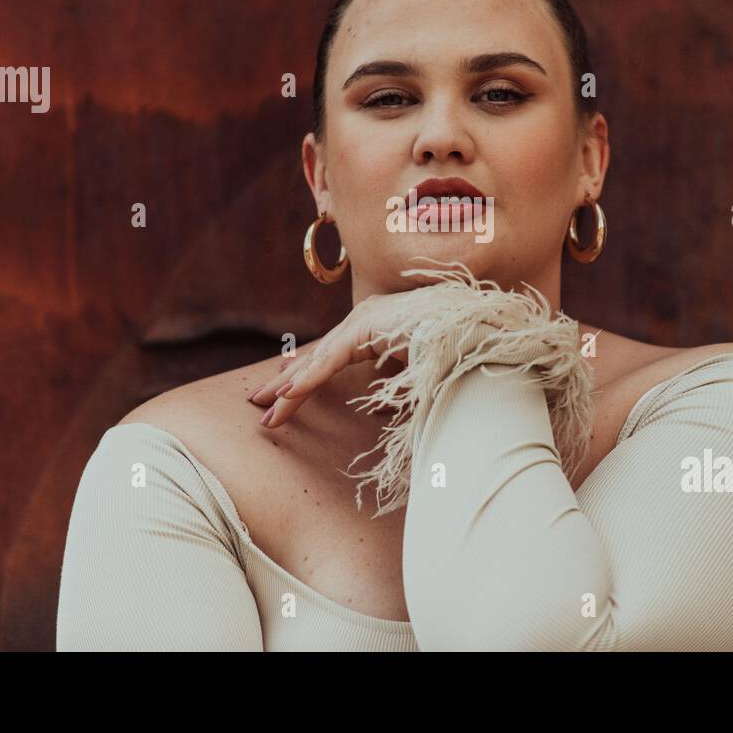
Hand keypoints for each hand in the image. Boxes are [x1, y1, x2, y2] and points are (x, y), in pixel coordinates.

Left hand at [247, 290, 438, 428]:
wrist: (475, 330)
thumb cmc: (452, 349)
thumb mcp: (414, 378)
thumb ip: (393, 394)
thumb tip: (374, 413)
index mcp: (373, 328)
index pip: (329, 357)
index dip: (303, 377)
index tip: (280, 395)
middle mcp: (363, 319)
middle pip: (316, 357)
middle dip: (286, 383)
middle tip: (257, 401)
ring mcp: (364, 319)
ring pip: (318, 359)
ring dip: (290, 386)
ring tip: (264, 407)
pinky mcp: (367, 326)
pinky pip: (331, 359)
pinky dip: (308, 379)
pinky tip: (288, 395)